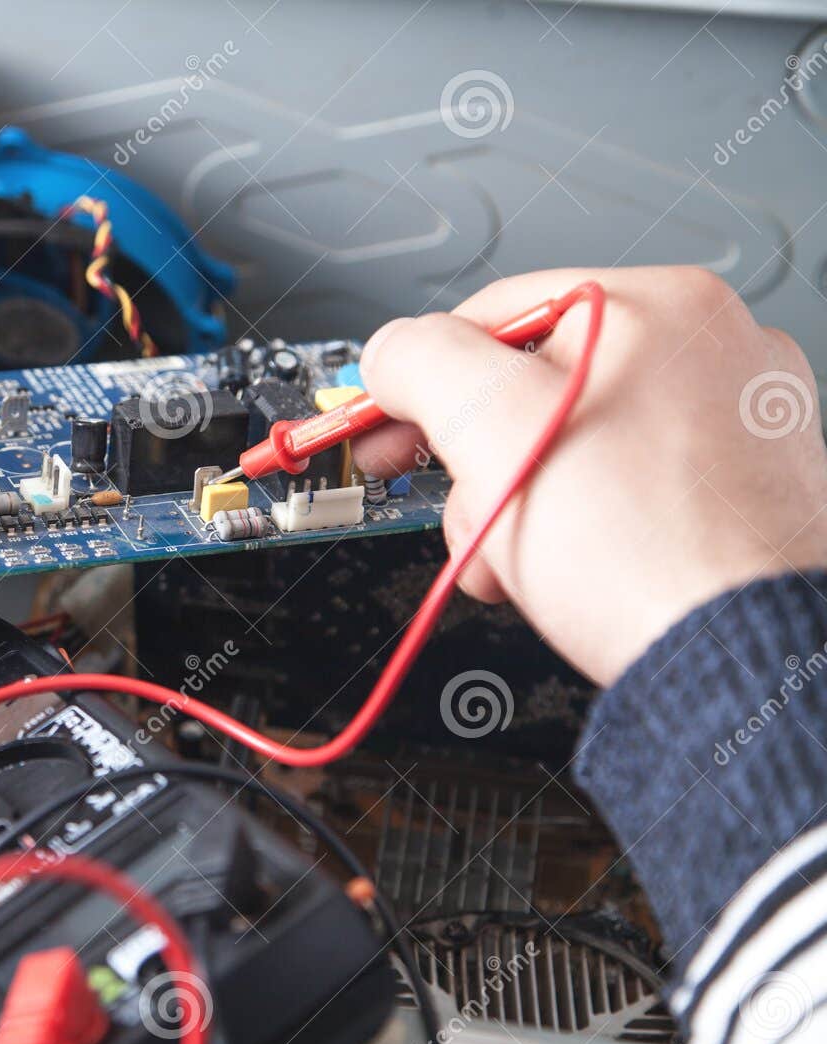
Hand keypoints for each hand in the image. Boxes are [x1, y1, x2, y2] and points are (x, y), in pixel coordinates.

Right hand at [352, 266, 826, 685]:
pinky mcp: (738, 490)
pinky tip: (566, 568)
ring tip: (518, 558)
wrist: (735, 659)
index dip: (421, 377)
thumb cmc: (643, 553)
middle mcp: (713, 349)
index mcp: (661, 305)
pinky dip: (580, 526)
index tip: (385, 426)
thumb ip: (421, 362)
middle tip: (456, 506)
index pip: (494, 314)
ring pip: (572, 444)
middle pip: (531, 387)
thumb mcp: (490, 428)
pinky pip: (624, 488)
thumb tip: (394, 352)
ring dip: (518, 505)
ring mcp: (735, 422)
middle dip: (477, 462)